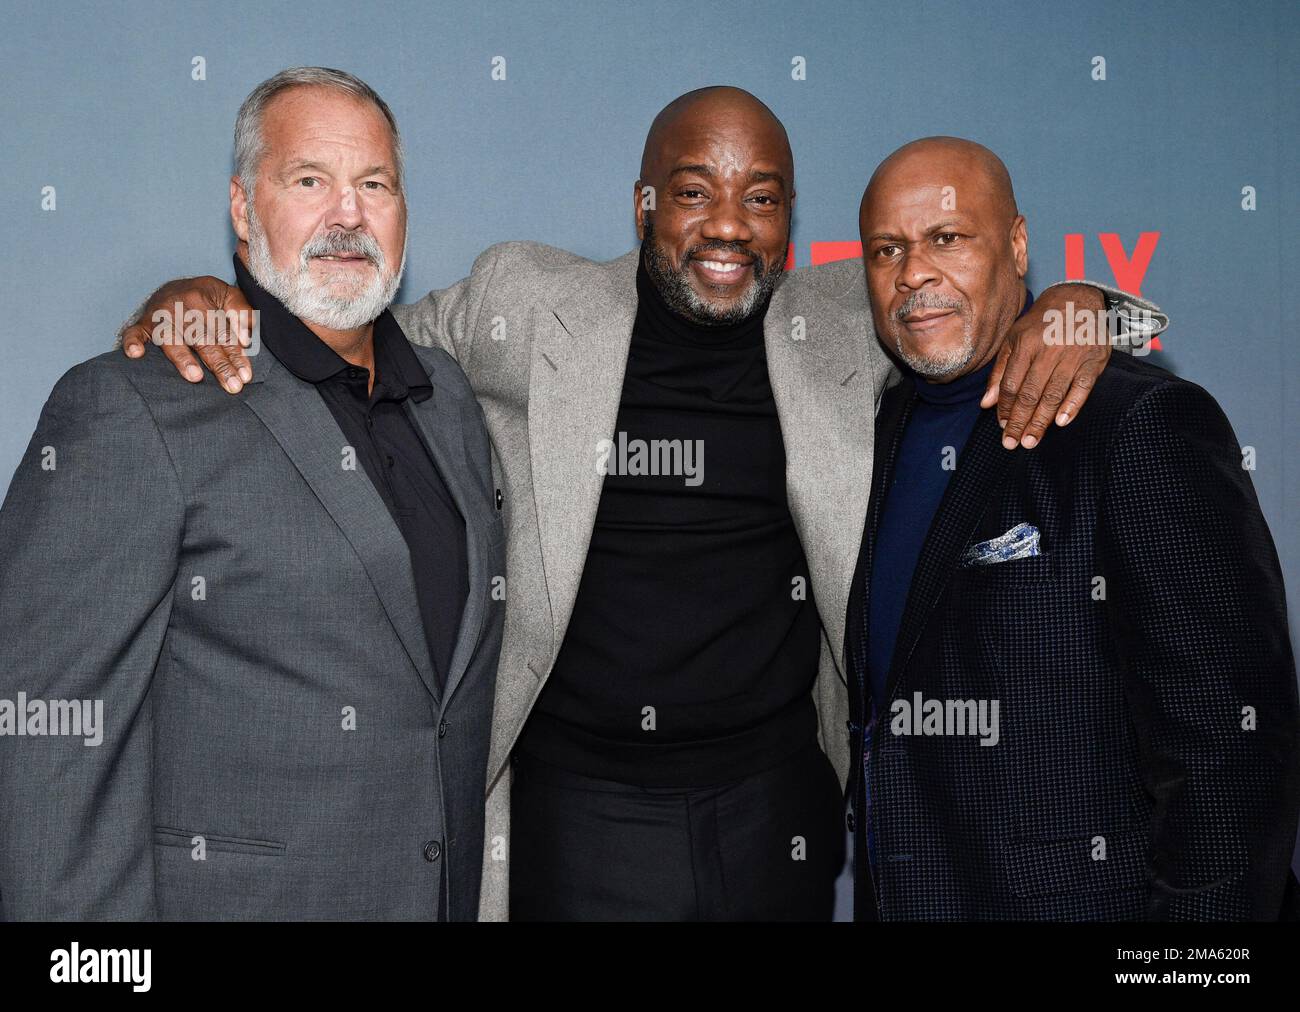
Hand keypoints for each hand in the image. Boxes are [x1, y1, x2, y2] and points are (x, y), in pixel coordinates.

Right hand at [119, 277, 254, 392]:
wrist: (174, 286)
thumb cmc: (206, 296)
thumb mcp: (228, 294)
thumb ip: (242, 312)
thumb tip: (246, 338)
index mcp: (204, 299)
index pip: (223, 332)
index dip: (236, 355)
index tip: (246, 375)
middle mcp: (180, 307)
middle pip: (202, 339)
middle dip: (219, 364)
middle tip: (232, 386)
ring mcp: (159, 316)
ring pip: (172, 339)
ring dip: (183, 359)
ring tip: (196, 377)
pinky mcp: (142, 323)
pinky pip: (133, 333)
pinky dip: (132, 342)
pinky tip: (135, 354)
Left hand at [981, 284, 1108, 449]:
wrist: (1078, 299)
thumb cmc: (1040, 324)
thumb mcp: (1013, 340)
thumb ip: (1000, 371)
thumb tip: (986, 404)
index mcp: (1025, 344)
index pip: (1011, 384)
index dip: (1004, 407)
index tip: (1001, 426)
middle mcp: (1048, 350)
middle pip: (1030, 393)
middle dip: (1019, 421)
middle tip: (1012, 443)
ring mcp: (1073, 355)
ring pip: (1053, 394)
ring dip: (1041, 421)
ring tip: (1030, 441)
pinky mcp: (1094, 360)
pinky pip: (1083, 387)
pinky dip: (1072, 405)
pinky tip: (1061, 422)